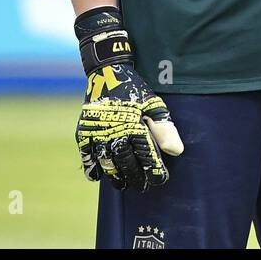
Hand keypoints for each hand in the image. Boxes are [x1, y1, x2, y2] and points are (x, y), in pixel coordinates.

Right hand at [76, 62, 182, 191]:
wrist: (108, 73)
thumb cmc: (135, 91)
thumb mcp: (154, 105)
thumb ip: (164, 128)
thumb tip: (176, 152)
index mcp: (135, 125)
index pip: (147, 155)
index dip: (154, 170)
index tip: (160, 180)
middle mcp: (115, 132)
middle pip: (126, 163)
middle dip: (135, 177)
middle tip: (142, 186)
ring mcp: (98, 132)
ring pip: (106, 162)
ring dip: (114, 175)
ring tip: (122, 185)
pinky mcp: (84, 131)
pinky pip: (86, 154)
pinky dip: (90, 166)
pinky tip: (96, 176)